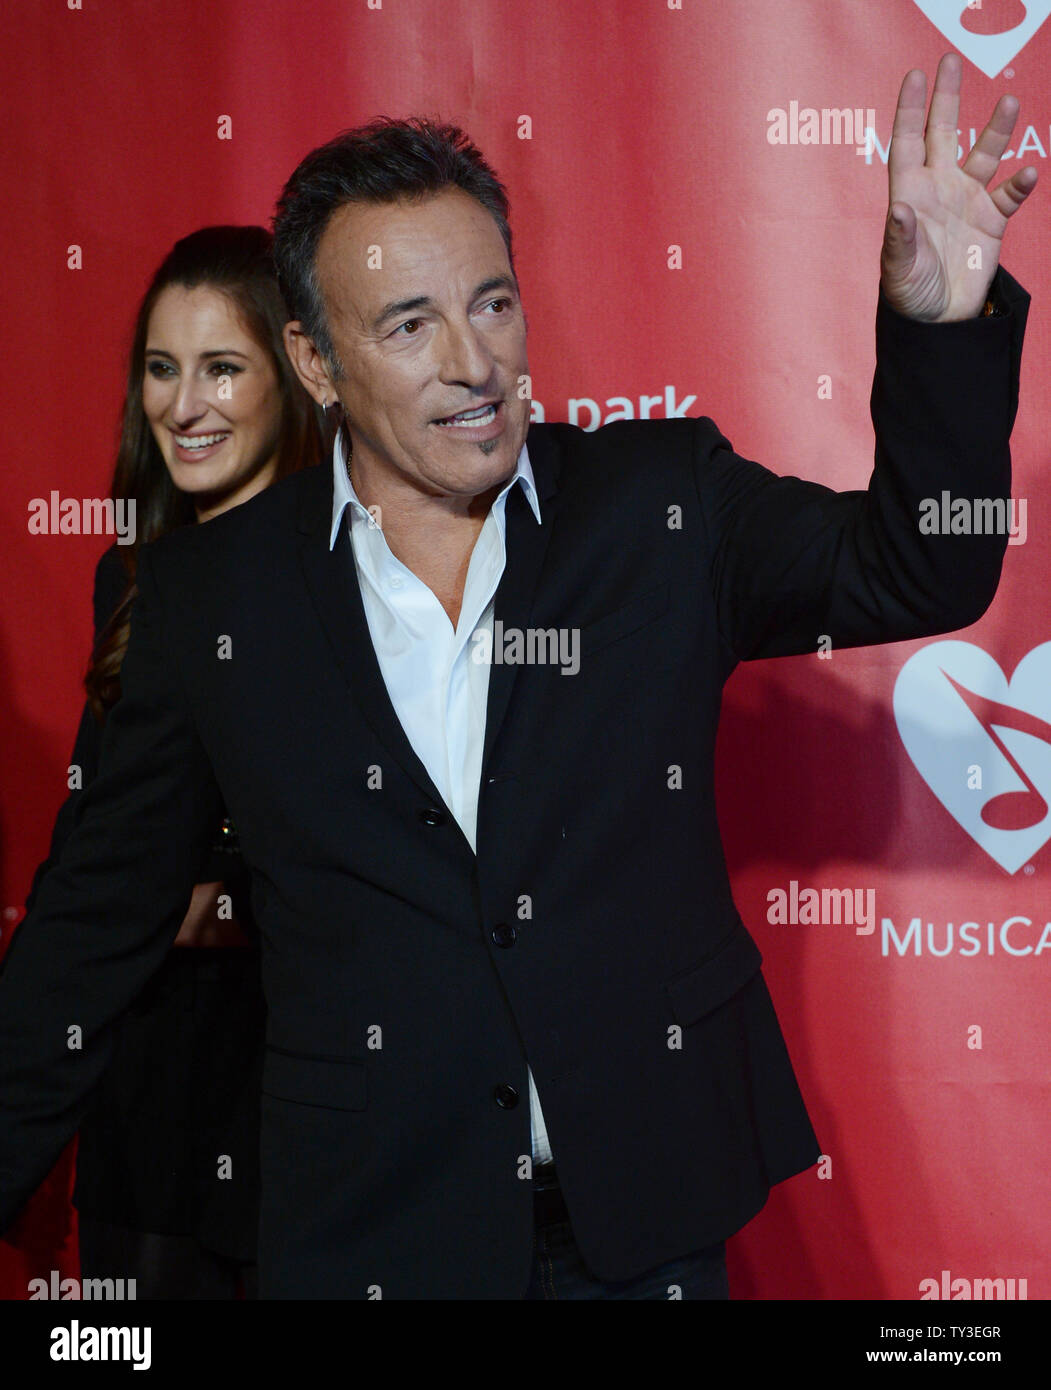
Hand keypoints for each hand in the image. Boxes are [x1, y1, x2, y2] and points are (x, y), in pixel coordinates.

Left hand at [880, 52, 1036, 321]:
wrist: (938, 322)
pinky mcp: (992, 220)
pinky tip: (1026, 174)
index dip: (909, 111)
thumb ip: (899, 239)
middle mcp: (938, 189)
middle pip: (943, 135)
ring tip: (1009, 103)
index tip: (915, 76)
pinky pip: (1009, 193)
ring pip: (983, 155)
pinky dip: (1019, 184)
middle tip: (951, 61)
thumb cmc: (909, 295)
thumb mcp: (898, 268)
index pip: (907, 144)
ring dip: (996, 131)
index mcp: (909, 195)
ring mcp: (967, 201)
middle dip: (946, 99)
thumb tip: (899, 209)